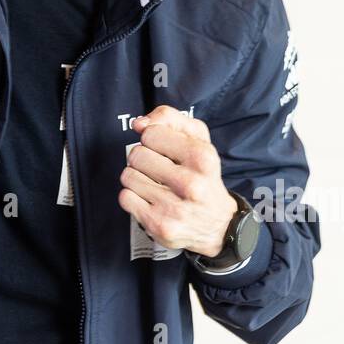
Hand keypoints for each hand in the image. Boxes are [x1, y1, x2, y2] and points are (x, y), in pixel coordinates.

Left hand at [119, 105, 237, 257]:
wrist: (218, 225)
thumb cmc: (203, 177)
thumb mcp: (198, 140)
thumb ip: (170, 119)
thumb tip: (139, 123)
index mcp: (202, 158)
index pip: (151, 133)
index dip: (153, 139)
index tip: (164, 150)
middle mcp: (190, 184)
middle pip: (137, 154)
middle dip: (144, 159)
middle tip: (160, 170)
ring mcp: (173, 207)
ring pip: (128, 175)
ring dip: (138, 178)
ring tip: (156, 185)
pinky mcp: (158, 224)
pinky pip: (125, 197)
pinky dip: (133, 197)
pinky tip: (150, 200)